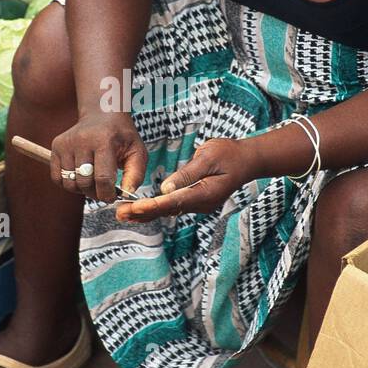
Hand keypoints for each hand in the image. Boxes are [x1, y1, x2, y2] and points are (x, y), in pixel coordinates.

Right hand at [51, 112, 146, 202]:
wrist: (102, 114)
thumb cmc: (121, 136)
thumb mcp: (137, 151)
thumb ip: (135, 175)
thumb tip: (126, 196)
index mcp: (104, 141)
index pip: (102, 179)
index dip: (108, 194)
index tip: (113, 196)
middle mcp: (82, 141)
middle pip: (84, 183)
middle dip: (95, 193)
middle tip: (103, 190)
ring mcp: (66, 143)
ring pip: (69, 183)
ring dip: (82, 190)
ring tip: (92, 182)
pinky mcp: (56, 146)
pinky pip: (57, 178)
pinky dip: (68, 184)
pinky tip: (80, 177)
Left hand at [116, 137, 256, 222]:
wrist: (247, 160)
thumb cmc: (229, 154)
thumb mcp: (209, 156)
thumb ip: (187, 173)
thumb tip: (166, 188)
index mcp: (206, 193)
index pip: (174, 202)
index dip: (152, 206)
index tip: (134, 207)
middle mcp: (201, 203)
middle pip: (168, 210)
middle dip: (143, 212)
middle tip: (119, 213)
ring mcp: (199, 204)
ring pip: (169, 210)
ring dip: (146, 212)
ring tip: (122, 213)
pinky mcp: (196, 200)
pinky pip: (173, 206)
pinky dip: (155, 208)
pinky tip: (139, 209)